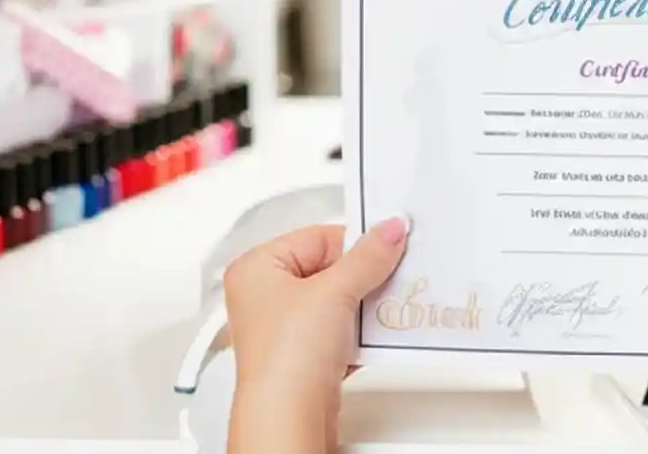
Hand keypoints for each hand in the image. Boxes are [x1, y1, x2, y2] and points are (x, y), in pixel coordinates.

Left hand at [224, 217, 409, 453]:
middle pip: (328, 269)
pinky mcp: (302, 356)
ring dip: (363, 306)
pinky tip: (374, 334)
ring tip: (383, 305)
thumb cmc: (286, 357)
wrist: (289, 416)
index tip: (387, 243)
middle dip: (362, 277)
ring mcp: (283, 328)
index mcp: (257, 268)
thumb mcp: (335, 292)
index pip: (316, 238)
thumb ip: (368, 257)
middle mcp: (264, 296)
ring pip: (336, 302)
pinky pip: (338, 331)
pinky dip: (359, 332)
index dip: (354, 243)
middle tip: (391, 273)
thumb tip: (389, 231)